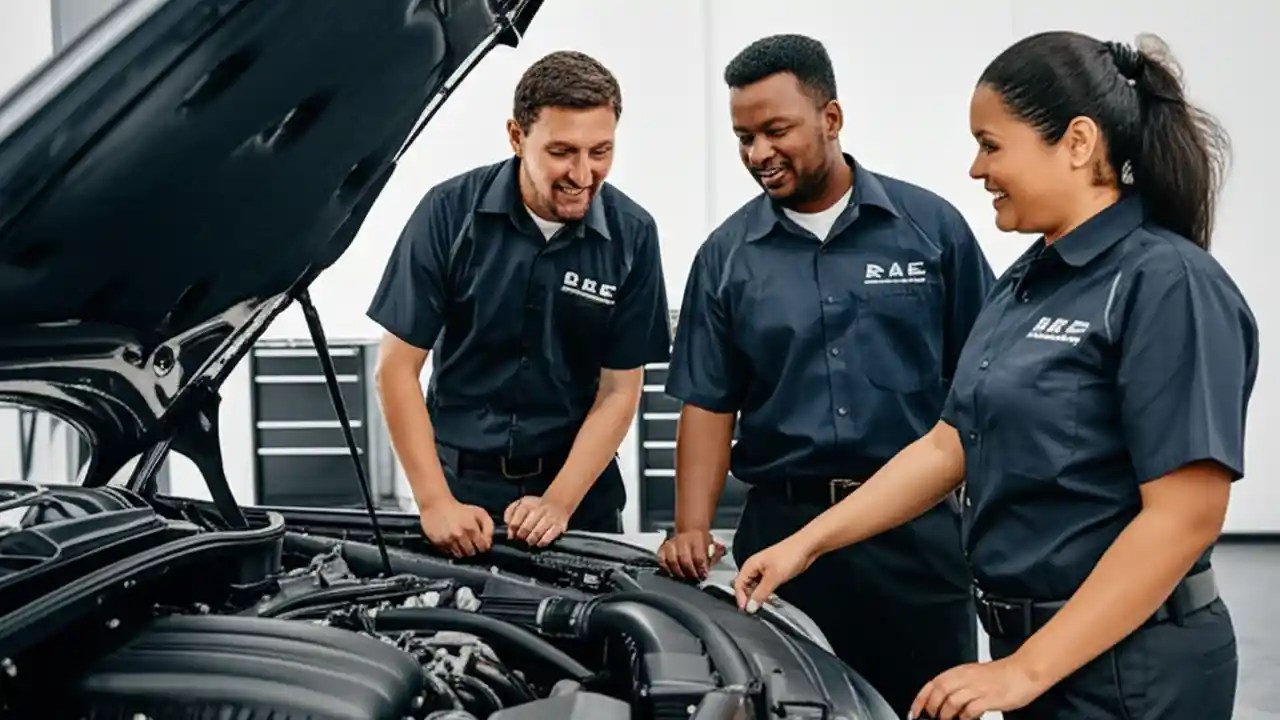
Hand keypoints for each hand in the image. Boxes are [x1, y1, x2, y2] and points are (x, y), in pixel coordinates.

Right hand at [418, 498, 493, 557]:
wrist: (436, 505)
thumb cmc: (459, 509)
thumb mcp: (479, 513)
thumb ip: (489, 527)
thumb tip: (489, 542)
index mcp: (471, 528)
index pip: (482, 547)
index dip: (483, 546)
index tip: (480, 543)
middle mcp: (459, 535)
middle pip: (471, 553)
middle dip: (472, 549)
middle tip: (470, 542)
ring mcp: (448, 540)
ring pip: (460, 555)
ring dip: (462, 551)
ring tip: (460, 541)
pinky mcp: (439, 543)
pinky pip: (449, 553)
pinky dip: (452, 550)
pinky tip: (452, 541)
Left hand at [504, 495, 570, 547]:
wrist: (558, 504)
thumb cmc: (535, 506)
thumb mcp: (521, 503)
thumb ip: (510, 512)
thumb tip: (506, 524)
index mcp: (528, 504)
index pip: (518, 516)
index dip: (513, 528)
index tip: (511, 534)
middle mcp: (540, 509)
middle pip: (526, 527)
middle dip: (521, 535)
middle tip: (520, 539)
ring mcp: (550, 518)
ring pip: (537, 533)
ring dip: (530, 540)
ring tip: (529, 541)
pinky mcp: (559, 526)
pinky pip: (549, 537)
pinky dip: (542, 542)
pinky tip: (539, 543)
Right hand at [657, 529, 726, 579]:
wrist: (690, 529)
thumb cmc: (700, 540)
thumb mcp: (711, 545)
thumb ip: (711, 558)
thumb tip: (708, 570)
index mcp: (697, 539)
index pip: (698, 557)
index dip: (701, 569)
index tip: (703, 575)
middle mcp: (683, 540)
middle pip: (685, 560)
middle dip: (690, 573)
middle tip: (694, 578)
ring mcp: (671, 544)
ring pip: (672, 561)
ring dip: (679, 572)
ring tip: (684, 578)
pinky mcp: (663, 548)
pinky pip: (662, 560)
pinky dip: (666, 568)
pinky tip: (672, 573)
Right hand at [731, 536, 816, 612]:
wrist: (806, 548)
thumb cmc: (790, 554)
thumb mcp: (773, 578)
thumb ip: (760, 593)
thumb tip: (750, 606)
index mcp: (750, 565)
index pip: (738, 585)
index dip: (741, 598)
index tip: (747, 610)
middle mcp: (755, 567)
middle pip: (745, 587)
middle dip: (750, 598)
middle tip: (757, 608)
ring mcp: (764, 570)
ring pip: (755, 587)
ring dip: (759, 596)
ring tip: (766, 603)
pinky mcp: (773, 573)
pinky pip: (765, 586)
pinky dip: (767, 593)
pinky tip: (772, 598)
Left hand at [909, 656, 1047, 719]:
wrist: (1024, 671)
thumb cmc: (1002, 675)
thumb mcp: (974, 676)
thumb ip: (959, 686)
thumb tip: (943, 701)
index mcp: (960, 671)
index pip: (933, 683)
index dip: (920, 698)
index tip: (914, 712)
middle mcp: (966, 678)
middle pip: (939, 691)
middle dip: (932, 707)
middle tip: (933, 717)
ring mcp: (978, 688)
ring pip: (951, 701)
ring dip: (947, 714)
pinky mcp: (990, 698)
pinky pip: (971, 710)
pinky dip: (965, 717)